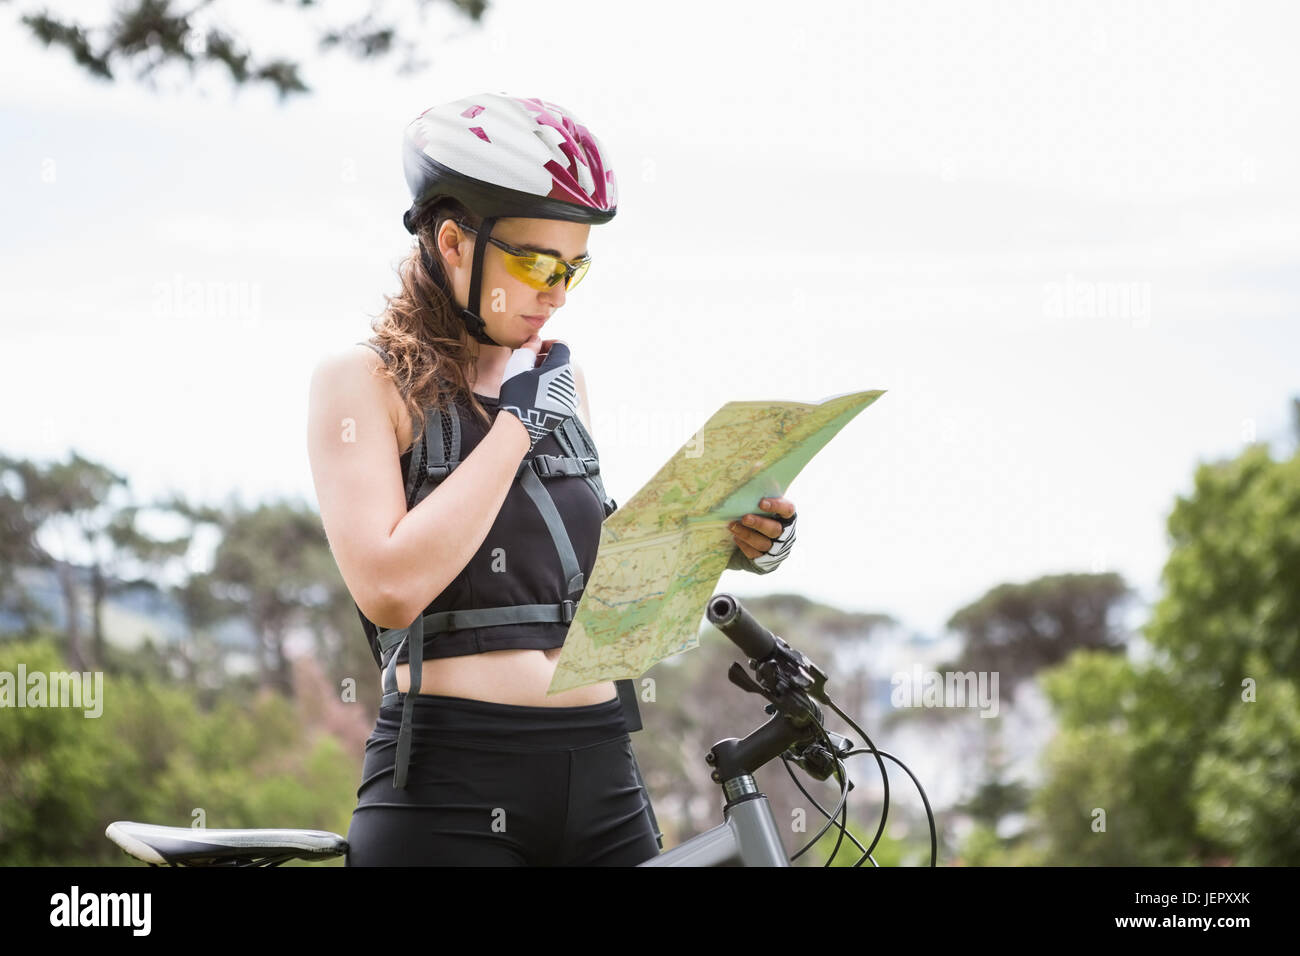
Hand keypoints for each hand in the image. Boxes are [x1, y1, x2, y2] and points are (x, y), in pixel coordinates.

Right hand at [498, 338, 579, 453]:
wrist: (518, 427)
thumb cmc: (517, 394)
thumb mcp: (518, 364)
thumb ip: (529, 348)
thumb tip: (536, 339)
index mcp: (560, 368)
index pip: (561, 346)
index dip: (547, 344)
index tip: (534, 350)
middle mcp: (570, 382)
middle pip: (561, 363)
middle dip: (546, 361)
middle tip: (527, 366)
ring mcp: (570, 398)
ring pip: (562, 378)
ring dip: (549, 376)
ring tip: (530, 382)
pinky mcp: (566, 411)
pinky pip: (563, 394)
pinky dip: (552, 391)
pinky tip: (538, 396)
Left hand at [728, 497, 797, 573]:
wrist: (764, 539)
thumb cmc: (764, 516)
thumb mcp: (766, 507)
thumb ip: (761, 500)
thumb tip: (744, 489)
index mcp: (787, 517)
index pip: (787, 510)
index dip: (776, 506)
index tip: (761, 503)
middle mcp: (785, 533)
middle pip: (774, 530)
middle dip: (758, 524)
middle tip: (744, 518)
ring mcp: (776, 548)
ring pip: (762, 543)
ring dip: (746, 534)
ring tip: (733, 526)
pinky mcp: (765, 559)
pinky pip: (754, 554)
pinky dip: (744, 546)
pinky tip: (735, 537)